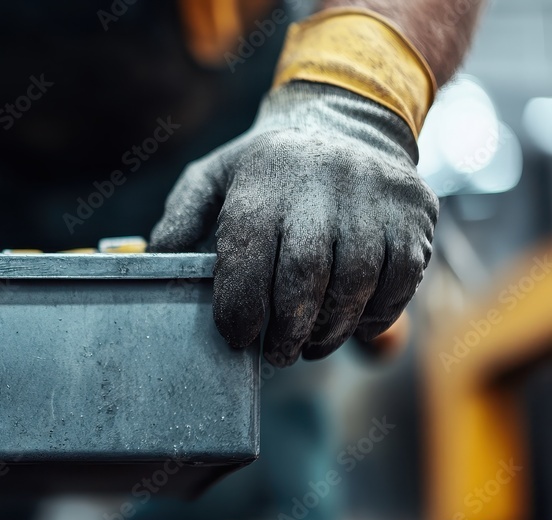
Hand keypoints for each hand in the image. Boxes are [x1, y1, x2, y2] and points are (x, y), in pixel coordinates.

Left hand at [150, 82, 437, 365]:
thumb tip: (152, 261)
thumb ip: (181, 217)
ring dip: (331, 329)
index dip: (241, 307)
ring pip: (356, 283)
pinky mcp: (415, 211)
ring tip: (310, 344)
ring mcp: (375, 195)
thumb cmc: (267, 166)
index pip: (249, 254)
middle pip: (306, 275)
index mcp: (265, 179)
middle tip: (278, 353)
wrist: (348, 118)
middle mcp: (322, 182)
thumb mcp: (213, 176)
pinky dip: (376, 314)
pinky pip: (401, 280)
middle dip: (288, 328)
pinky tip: (353, 323)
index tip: (237, 336)